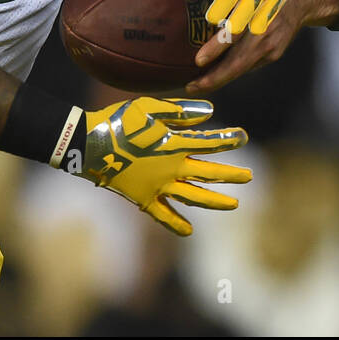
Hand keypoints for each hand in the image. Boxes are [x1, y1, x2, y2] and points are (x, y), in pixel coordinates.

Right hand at [77, 97, 250, 235]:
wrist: (89, 145)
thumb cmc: (118, 122)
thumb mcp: (149, 108)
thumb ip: (181, 111)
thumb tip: (211, 112)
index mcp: (174, 145)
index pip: (209, 142)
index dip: (228, 139)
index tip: (244, 137)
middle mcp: (171, 169)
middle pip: (208, 173)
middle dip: (231, 175)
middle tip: (249, 176)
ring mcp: (158, 187)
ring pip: (193, 197)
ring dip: (215, 201)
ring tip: (233, 205)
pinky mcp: (143, 199)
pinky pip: (163, 215)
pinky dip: (176, 223)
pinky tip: (189, 231)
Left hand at [180, 0, 338, 94]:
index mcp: (257, 7)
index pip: (235, 32)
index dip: (216, 48)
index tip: (198, 59)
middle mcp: (265, 30)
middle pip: (239, 60)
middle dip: (215, 76)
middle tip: (192, 84)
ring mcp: (272, 44)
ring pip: (243, 68)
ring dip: (221, 78)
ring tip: (198, 85)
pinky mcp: (275, 52)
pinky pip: (250, 65)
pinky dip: (233, 71)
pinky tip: (216, 75)